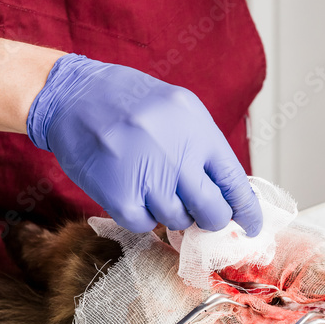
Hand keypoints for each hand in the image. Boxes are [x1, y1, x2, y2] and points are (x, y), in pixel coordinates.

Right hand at [27, 54, 261, 235]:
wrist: (72, 97)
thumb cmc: (129, 103)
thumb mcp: (178, 110)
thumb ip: (204, 149)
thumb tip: (228, 195)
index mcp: (198, 131)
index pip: (235, 183)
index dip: (246, 211)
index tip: (252, 227)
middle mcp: (177, 155)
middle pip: (212, 212)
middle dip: (210, 219)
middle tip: (200, 213)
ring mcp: (147, 178)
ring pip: (178, 221)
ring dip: (170, 211)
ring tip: (152, 184)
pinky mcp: (119, 197)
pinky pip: (145, 225)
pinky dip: (141, 215)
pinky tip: (131, 189)